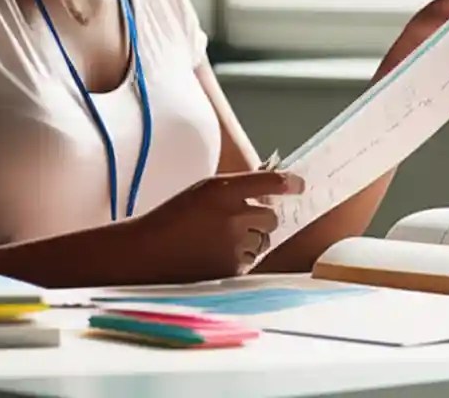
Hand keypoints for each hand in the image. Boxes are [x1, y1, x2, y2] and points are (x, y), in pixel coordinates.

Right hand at [121, 171, 305, 283]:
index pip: (268, 181)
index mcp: (222, 190)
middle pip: (271, 217)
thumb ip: (233, 191)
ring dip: (251, 240)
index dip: (289, 183)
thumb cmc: (173, 218)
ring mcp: (233, 244)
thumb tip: (269, 194)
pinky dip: (241, 257)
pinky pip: (251, 260)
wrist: (148, 251)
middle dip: (262, 219)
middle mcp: (232, 215)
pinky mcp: (232, 267)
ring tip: (220, 240)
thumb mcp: (201, 192)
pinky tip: (216, 255)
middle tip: (241, 222)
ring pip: (263, 240)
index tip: (300, 185)